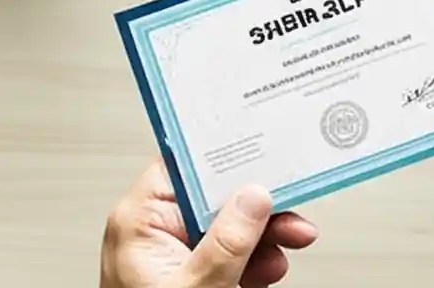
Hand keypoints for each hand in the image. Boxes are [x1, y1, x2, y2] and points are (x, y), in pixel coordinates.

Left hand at [100, 158, 317, 287]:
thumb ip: (227, 242)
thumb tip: (254, 196)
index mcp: (140, 221)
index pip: (185, 166)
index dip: (227, 159)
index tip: (265, 159)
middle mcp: (153, 231)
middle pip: (215, 196)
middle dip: (258, 208)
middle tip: (293, 215)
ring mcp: (171, 254)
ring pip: (228, 226)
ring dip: (263, 237)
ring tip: (285, 248)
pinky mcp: (188, 274)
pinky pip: (227, 253)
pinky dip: (253, 261)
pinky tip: (267, 269)